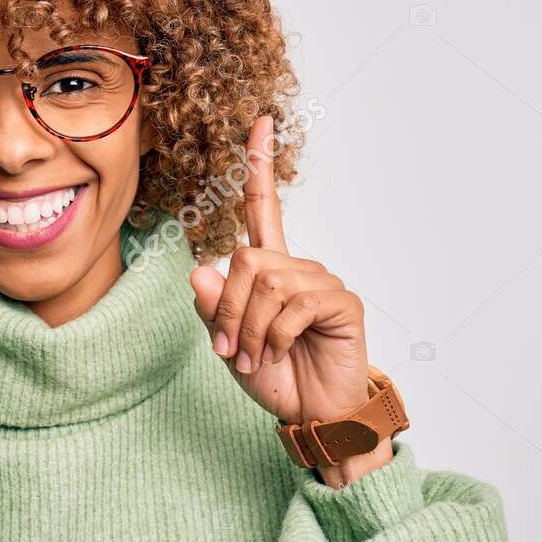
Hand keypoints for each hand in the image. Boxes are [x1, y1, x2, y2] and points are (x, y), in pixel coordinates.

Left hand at [188, 116, 390, 485]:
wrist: (315, 417)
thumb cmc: (278, 380)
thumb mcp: (231, 347)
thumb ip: (214, 311)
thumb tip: (200, 272)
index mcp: (270, 272)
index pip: (264, 210)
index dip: (260, 168)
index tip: (261, 124)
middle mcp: (298, 270)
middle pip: (247, 260)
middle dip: (229, 309)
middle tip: (232, 351)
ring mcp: (322, 284)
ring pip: (267, 284)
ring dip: (252, 329)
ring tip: (259, 358)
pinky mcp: (342, 303)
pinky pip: (296, 305)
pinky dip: (277, 335)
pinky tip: (283, 353)